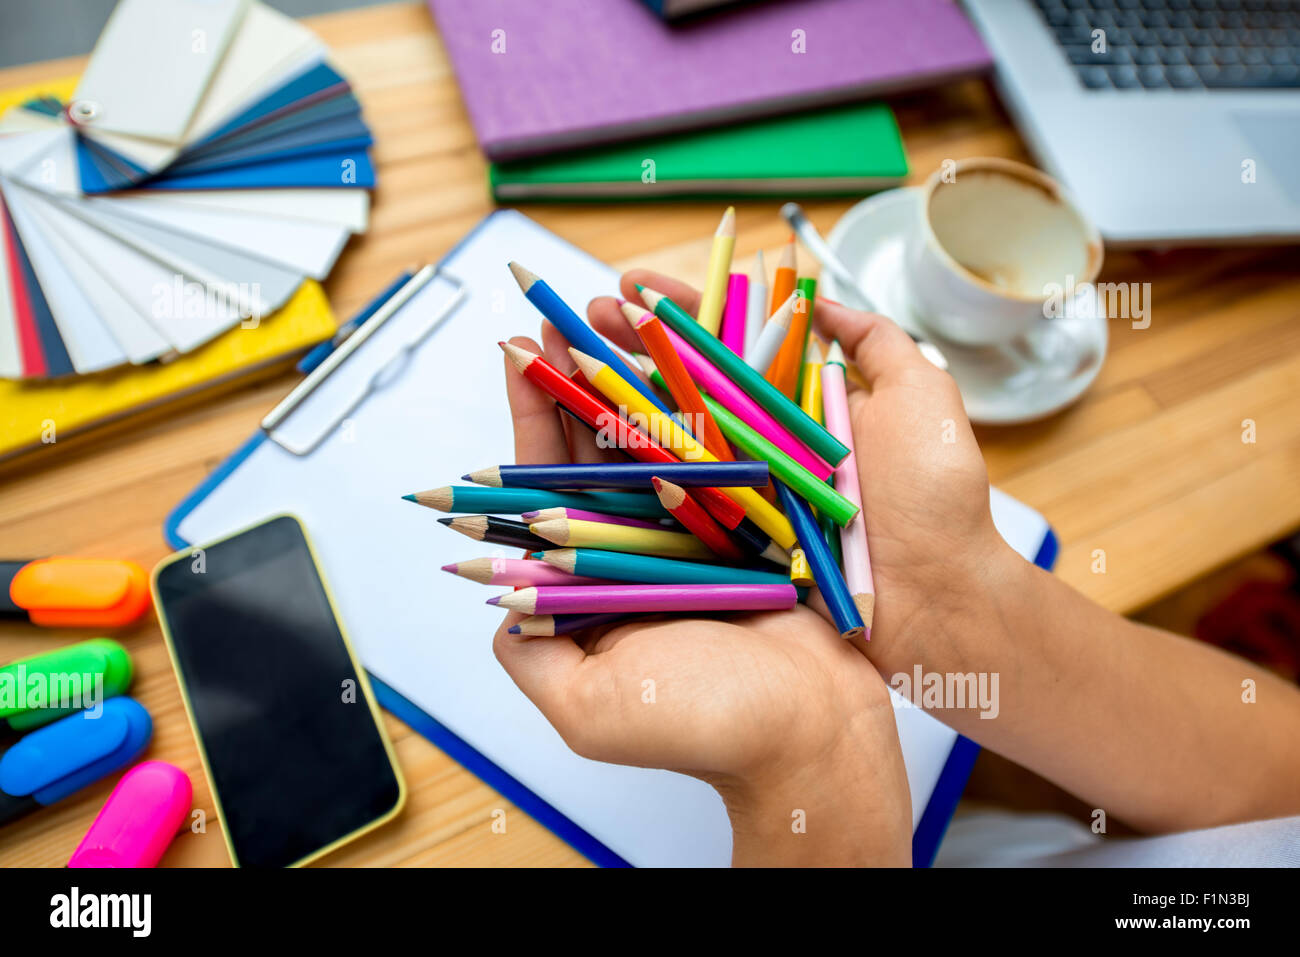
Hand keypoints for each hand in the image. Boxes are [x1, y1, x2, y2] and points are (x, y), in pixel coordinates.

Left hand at [492, 315, 911, 865]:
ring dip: (633, 373)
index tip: (514, 357)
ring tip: (610, 308)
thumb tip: (497, 607)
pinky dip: (707, 397)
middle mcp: (644, 547)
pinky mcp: (757, 517)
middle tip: (556, 315)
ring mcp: (701, 527)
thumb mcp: (589, 711)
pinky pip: (726, 446)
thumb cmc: (704, 730)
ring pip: (659, 435)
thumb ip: (531, 660)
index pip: (547, 490)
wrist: (816, 735)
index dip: (530, 424)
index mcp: (599, 581)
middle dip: (573, 380)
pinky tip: (685, 347)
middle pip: (598, 449)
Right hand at [587, 271, 1016, 683]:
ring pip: (655, 434)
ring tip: (553, 353)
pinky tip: (570, 432)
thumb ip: (876, 340)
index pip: (723, 344)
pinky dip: (611, 467)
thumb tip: (820, 295)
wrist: (939, 600)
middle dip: (623, 344)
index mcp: (794, 406)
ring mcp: (734, 493)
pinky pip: (657, 498)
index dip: (676, 312)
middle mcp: (755, 445)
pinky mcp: (719, 541)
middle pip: (676, 383)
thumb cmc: (935, 499)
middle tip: (580, 312)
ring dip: (601, 394)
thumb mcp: (922, 395)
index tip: (633, 282)